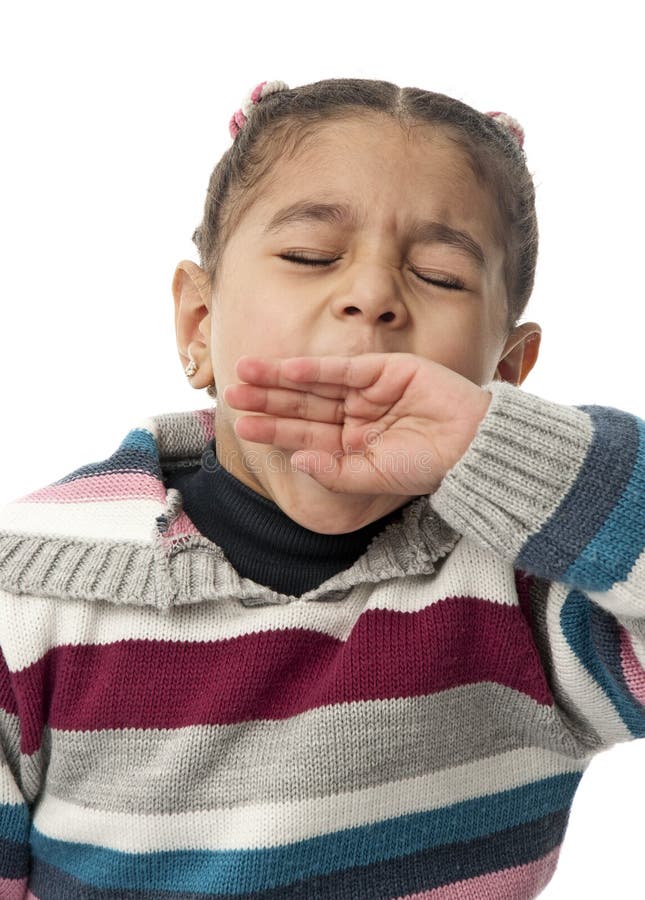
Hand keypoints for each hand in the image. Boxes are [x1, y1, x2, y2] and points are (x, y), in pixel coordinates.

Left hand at [222, 352, 491, 495]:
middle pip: (303, 407)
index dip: (273, 430)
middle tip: (232, 394)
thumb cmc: (428, 468)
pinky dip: (313, 368)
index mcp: (351, 446)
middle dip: (268, 400)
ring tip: (245, 374)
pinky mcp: (385, 370)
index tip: (242, 426)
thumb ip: (335, 472)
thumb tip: (295, 461)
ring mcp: (368, 392)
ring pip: (315, 384)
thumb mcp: (374, 477)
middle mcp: (355, 417)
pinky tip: (284, 368)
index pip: (304, 435)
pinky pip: (342, 370)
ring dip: (280, 379)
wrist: (473, 446)